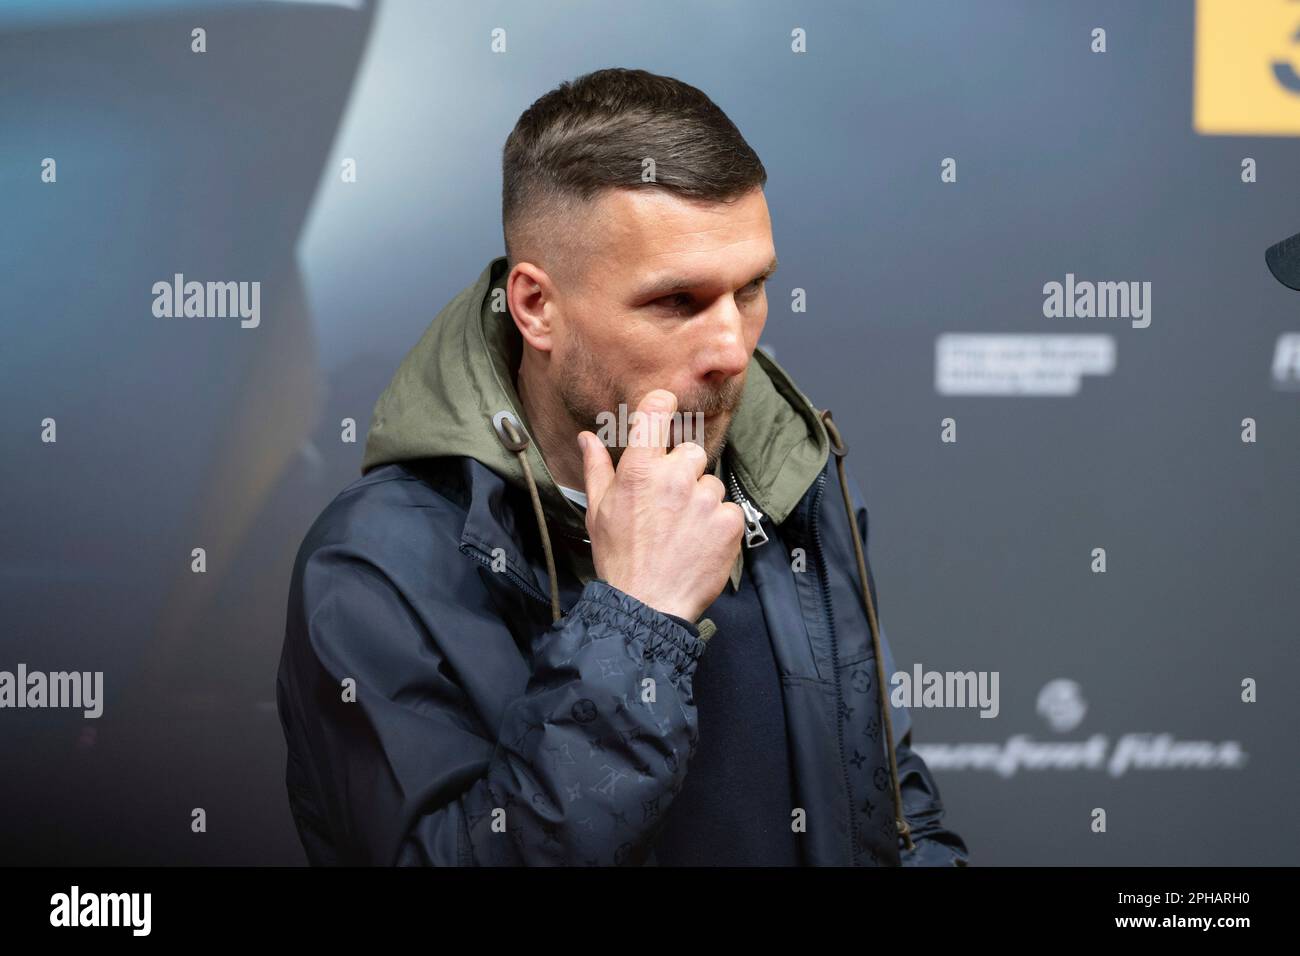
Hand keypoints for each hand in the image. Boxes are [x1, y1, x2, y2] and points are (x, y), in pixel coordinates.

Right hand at [579, 388, 744, 622]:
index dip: (662, 403)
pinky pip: (728, 510)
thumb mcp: (598, 511)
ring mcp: (706, 500)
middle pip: (691, 452)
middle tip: (668, 505)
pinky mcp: (730, 522)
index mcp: (640, 470)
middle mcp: (676, 477)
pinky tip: (698, 543)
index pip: (657, 412)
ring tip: (682, 532)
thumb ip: (597, 468)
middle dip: (683, 472)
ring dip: (701, 502)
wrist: (647, 605)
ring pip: (711, 485)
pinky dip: (718, 525)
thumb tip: (588, 437)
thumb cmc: (618, 558)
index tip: (665, 406)